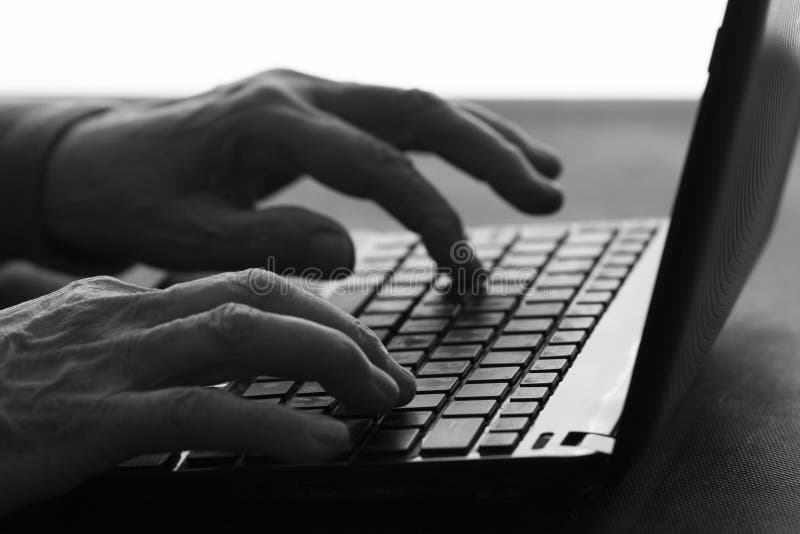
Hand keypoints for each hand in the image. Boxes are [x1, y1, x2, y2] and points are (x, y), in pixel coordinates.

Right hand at [0, 268, 414, 512]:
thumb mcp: (60, 356)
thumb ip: (123, 349)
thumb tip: (190, 372)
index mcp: (123, 303)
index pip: (243, 285)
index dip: (315, 312)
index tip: (359, 347)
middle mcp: (125, 316)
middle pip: (263, 297)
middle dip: (342, 332)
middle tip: (392, 376)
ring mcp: (108, 362)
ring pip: (245, 336)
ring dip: (329, 363)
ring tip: (382, 399)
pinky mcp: (87, 418)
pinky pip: (200, 411)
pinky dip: (274, 426)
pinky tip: (326, 445)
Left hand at [45, 69, 562, 275]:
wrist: (101, 160)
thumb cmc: (136, 200)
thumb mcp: (188, 238)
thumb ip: (270, 243)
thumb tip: (353, 251)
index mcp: (268, 119)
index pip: (374, 163)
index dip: (429, 211)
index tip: (464, 261)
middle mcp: (301, 90)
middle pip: (416, 108)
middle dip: (489, 153)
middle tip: (547, 194)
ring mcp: (312, 92)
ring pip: (417, 103)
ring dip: (485, 138)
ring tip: (543, 176)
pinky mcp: (317, 109)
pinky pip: (396, 117)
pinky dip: (449, 140)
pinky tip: (487, 157)